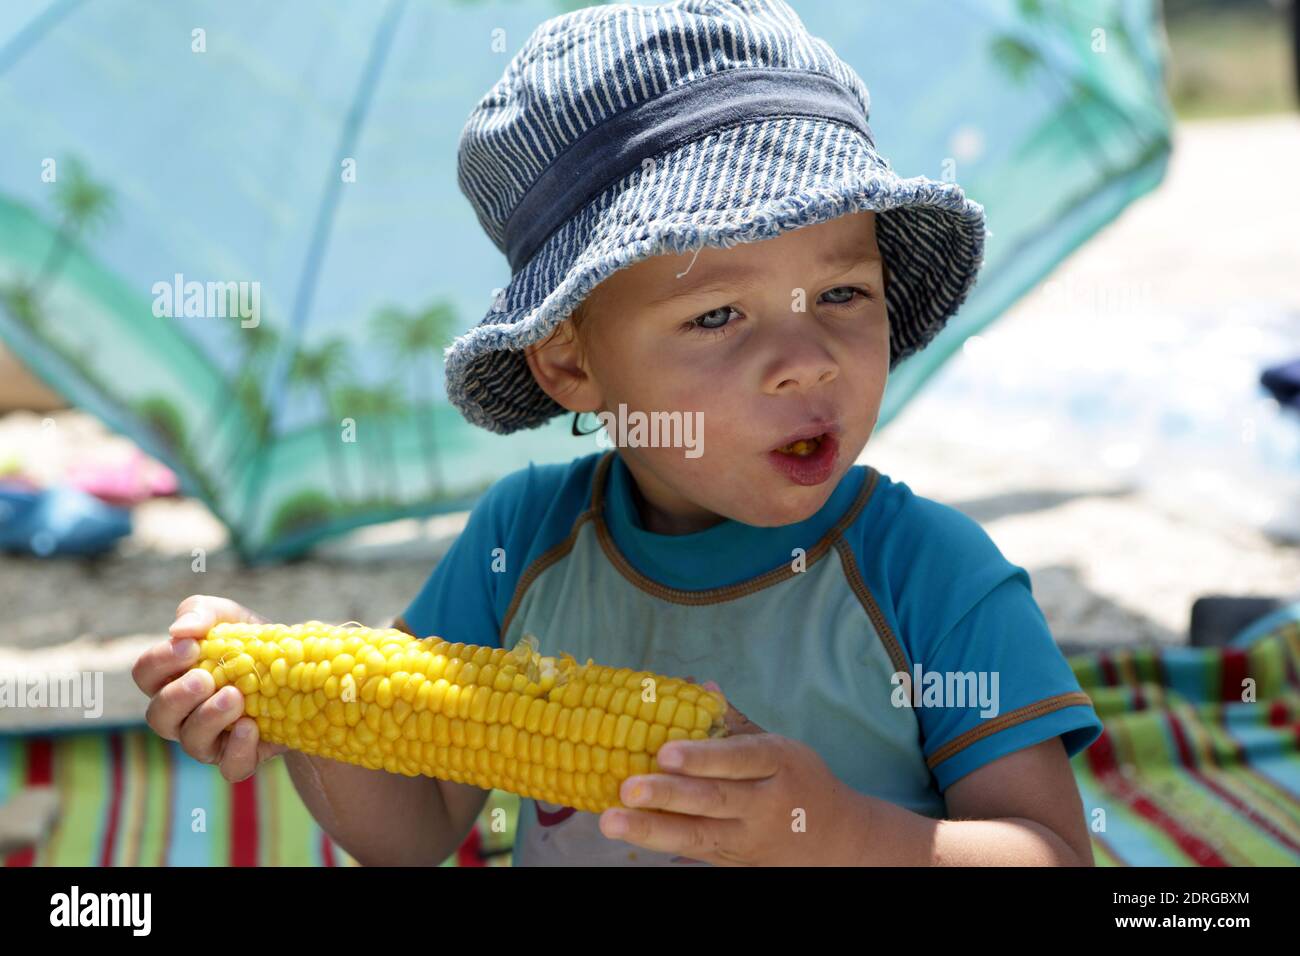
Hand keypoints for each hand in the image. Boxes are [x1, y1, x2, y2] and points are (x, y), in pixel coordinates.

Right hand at [132, 595, 285, 781]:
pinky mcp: (241, 756)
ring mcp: (211, 739)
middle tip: (205, 679)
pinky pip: (230, 767)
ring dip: (209, 719)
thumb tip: (180, 629)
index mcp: (173, 678)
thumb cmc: (253, 643)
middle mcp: (184, 714)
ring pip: (192, 742)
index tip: (191, 647)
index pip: (145, 673)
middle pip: (158, 716)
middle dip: (178, 697)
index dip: (160, 661)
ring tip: (236, 697)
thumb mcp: (232, 617)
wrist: (304, 672)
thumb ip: (201, 612)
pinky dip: (238, 750)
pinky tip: (251, 727)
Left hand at [597, 685, 864, 864]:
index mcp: (779, 763)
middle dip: (667, 796)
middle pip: (714, 800)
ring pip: (698, 835)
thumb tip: (701, 686)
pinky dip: (661, 842)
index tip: (664, 752)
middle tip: (627, 788)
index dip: (702, 757)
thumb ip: (737, 723)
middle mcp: (765, 804)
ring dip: (652, 829)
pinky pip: (695, 851)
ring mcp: (749, 838)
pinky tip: (630, 833)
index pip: (739, 759)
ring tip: (612, 820)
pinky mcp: (734, 861)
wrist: (839, 841)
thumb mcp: (780, 746)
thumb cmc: (800, 780)